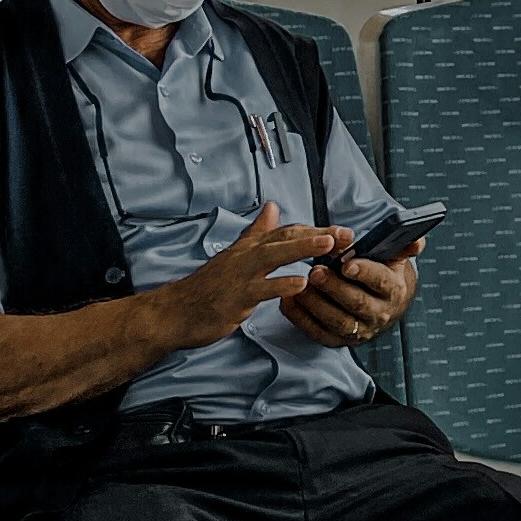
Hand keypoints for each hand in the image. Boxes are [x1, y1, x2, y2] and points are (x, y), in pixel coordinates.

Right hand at [161, 204, 343, 347]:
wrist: (174, 313)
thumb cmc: (206, 287)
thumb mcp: (233, 256)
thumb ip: (255, 232)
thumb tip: (272, 207)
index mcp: (248, 248)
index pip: (285, 232)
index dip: (314, 230)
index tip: (342, 231)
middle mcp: (245, 257)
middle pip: (284, 238)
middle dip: (317, 235)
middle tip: (346, 234)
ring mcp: (239, 277)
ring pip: (273, 257)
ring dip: (302, 249)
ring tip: (328, 245)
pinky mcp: (235, 298)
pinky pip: (260, 290)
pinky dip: (280, 285)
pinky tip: (301, 284)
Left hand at [281, 239, 422, 349]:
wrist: (382, 303)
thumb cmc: (383, 272)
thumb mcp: (395, 257)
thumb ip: (404, 246)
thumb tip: (416, 243)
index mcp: (394, 290)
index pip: (381, 282)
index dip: (365, 272)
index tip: (347, 263)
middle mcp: (379, 314)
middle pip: (356, 303)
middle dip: (334, 287)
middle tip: (315, 272)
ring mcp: (359, 331)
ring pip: (337, 321)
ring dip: (316, 304)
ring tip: (300, 286)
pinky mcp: (340, 341)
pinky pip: (318, 333)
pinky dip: (301, 319)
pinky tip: (288, 301)